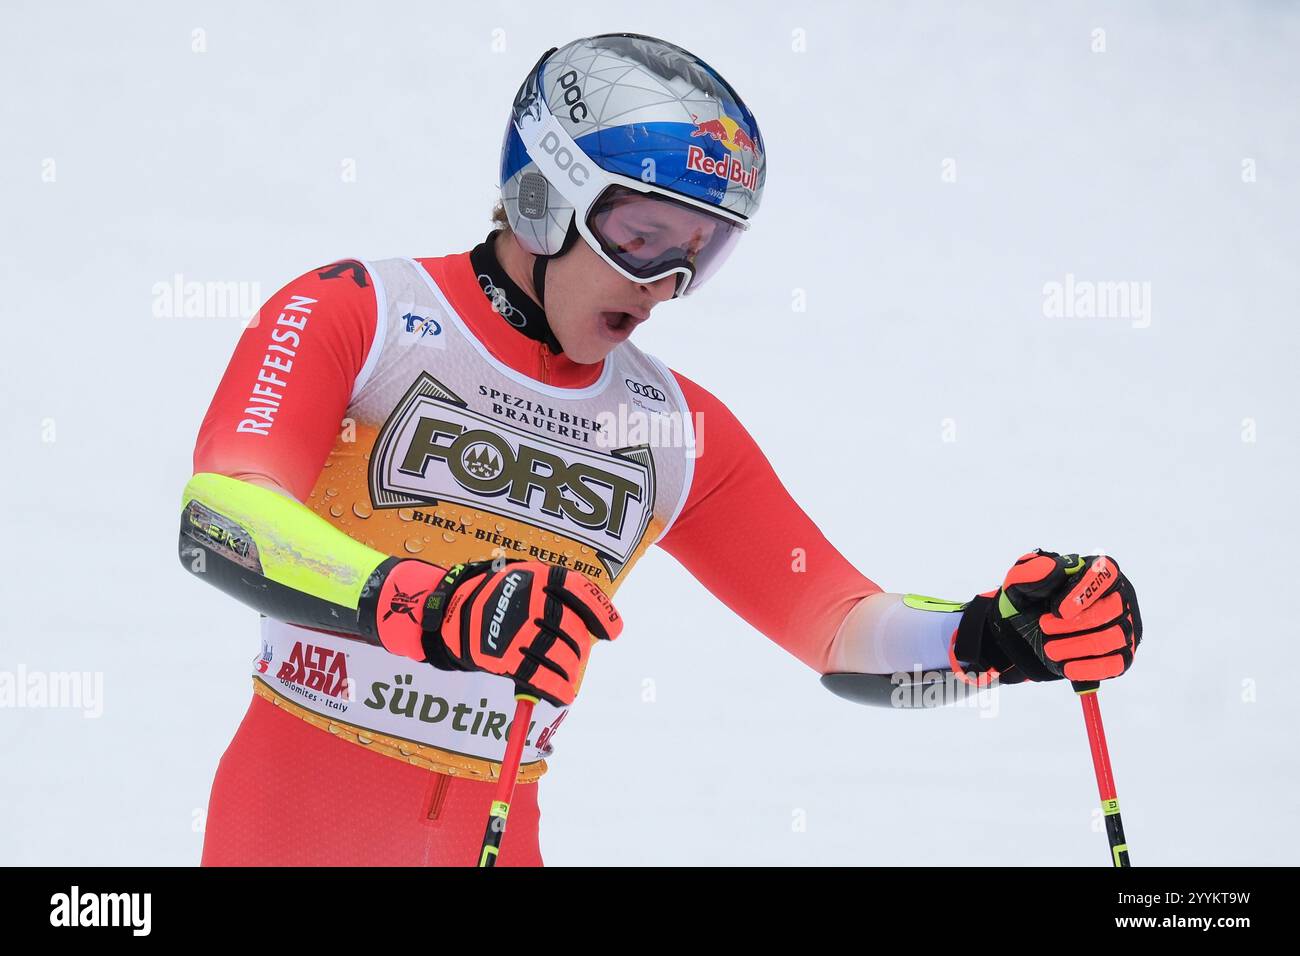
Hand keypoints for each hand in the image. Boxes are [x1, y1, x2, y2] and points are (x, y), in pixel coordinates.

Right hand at [419, 558, 621, 705]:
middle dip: (578, 650)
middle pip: (572, 630)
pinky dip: (556, 690)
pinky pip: (539, 677)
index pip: (579, 590)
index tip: (612, 633)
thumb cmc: (498, 599)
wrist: (449, 611)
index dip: (601, 612)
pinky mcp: (503, 655)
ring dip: (569, 672)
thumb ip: (556, 597)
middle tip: (573, 659)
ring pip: (559, 656)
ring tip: (568, 679)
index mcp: (538, 577)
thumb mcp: (525, 581)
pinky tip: (563, 696)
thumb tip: (593, 629)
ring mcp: (516, 628)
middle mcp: (529, 600)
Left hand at [951, 550, 1141, 684]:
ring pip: (1112, 638)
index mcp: (1098, 572)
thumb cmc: (1032, 598)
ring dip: (1077, 647)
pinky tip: (1067, 668)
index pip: (1105, 574)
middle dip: (1074, 624)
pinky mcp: (1121, 655)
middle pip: (1111, 611)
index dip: (1083, 593)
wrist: (1029, 629)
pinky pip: (1115, 664)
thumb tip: (1054, 570)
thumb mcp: (1022, 581)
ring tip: (1050, 649)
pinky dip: (1089, 668)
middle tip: (1044, 628)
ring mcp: (1124, 628)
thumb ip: (1034, 571)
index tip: (1057, 610)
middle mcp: (1119, 598)